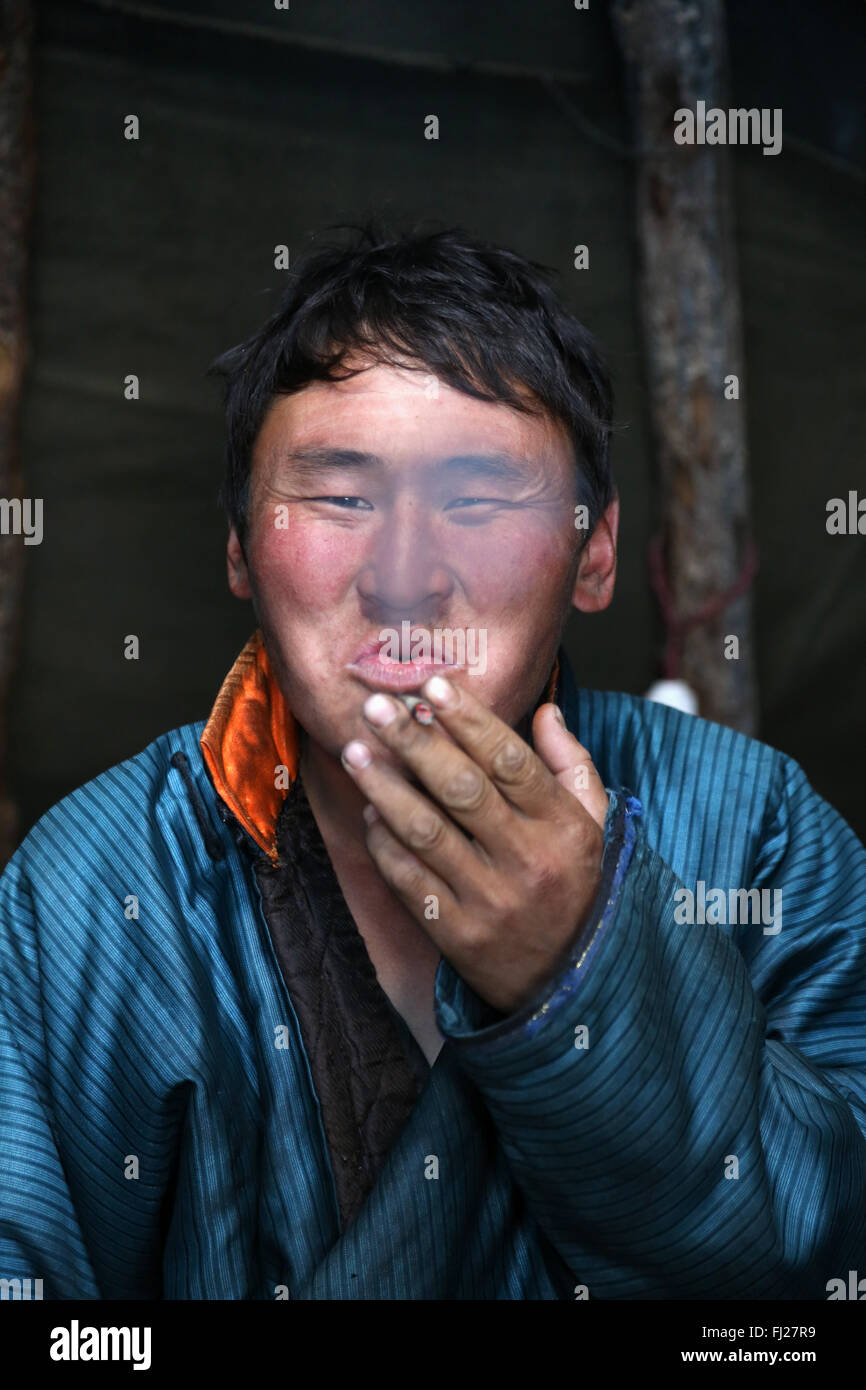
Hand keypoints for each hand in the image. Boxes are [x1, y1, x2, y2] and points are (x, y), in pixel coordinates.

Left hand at [340, 675, 608, 1014]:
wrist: (571, 986)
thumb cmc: (578, 888)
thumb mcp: (595, 826)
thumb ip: (571, 765)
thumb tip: (545, 711)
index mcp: (564, 828)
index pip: (511, 762)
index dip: (469, 721)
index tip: (432, 687)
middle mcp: (528, 861)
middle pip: (462, 789)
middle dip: (414, 742)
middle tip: (376, 707)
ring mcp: (491, 901)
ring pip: (426, 831)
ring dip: (385, 786)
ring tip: (355, 751)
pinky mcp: (458, 935)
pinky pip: (410, 880)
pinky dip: (384, 843)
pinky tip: (370, 811)